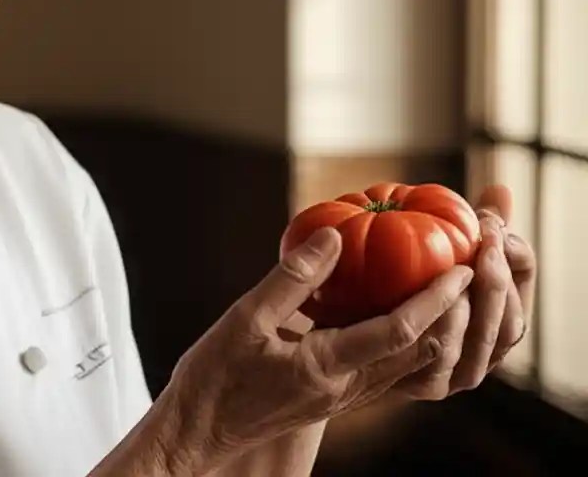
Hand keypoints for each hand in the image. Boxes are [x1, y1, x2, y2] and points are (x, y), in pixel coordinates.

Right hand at [160, 228, 472, 470]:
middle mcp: (346, 388)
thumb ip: (292, 278)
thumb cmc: (214, 377)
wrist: (198, 432)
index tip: (461, 266)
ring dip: (435, 329)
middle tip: (470, 271)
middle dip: (452, 313)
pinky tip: (400, 314)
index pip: (399, 330)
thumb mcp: (244, 318)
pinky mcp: (333, 399)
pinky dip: (405, 341)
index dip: (435, 298)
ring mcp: (343, 398)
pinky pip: (385, 370)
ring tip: (449, 291)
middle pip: (419, 352)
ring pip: (407, 365)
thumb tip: (334, 236)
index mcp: (326, 367)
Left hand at [390, 184, 536, 400]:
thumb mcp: (428, 250)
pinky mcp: (426, 384)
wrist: (337, 327)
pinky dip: (445, 331)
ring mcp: (459, 372)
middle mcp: (483, 349)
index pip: (521, 283)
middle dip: (500, 278)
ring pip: (485, 341)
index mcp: (493, 316)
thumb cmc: (388, 279)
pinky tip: (434, 303)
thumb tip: (499, 190)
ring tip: (465, 267)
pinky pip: (444, 359)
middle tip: (482, 241)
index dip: (516, 259)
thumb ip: (464, 223)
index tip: (493, 227)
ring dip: (480, 303)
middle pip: (511, 320)